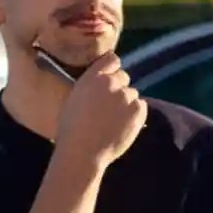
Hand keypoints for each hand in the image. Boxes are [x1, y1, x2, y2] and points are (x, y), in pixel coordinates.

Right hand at [55, 52, 147, 167]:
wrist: (82, 152)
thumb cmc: (71, 130)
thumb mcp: (74, 99)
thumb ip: (89, 86)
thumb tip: (100, 83)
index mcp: (93, 77)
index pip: (112, 60)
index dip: (112, 69)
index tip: (110, 78)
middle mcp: (111, 82)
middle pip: (123, 77)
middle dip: (119, 88)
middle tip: (110, 106)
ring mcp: (126, 96)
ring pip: (132, 93)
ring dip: (127, 103)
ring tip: (114, 120)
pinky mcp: (138, 110)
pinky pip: (141, 106)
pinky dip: (135, 114)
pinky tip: (122, 126)